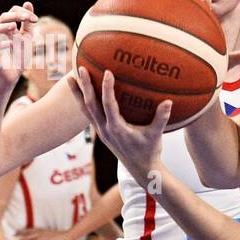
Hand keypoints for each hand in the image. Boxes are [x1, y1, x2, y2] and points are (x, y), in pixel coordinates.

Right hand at [0, 2, 38, 85]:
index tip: (36, 19)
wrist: (13, 75)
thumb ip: (27, 23)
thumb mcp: (27, 37)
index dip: (23, 12)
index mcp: (6, 27)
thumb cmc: (19, 55)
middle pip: (3, 18)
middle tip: (26, 18)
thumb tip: (28, 3)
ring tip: (14, 27)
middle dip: (15, 16)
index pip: (12, 12)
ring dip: (4, 27)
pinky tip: (9, 43)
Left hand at [11, 227, 73, 239]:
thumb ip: (42, 239)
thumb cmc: (60, 236)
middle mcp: (40, 234)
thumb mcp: (49, 235)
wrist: (69, 235)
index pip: (27, 231)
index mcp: (40, 231)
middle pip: (25, 239)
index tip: (14, 234)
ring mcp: (43, 238)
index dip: (20, 232)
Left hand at [72, 68, 166, 187]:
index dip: (107, 87)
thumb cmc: (150, 151)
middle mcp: (105, 129)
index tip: (107, 72)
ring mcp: (101, 132)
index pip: (108, 104)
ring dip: (78, 94)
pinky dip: (84, 103)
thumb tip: (169, 102)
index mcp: (117, 128)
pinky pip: (89, 115)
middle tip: (80, 69)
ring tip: (70, 79)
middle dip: (84, 86)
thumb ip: (162, 118)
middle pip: (90, 105)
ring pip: (85, 110)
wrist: (141, 170)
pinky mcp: (102, 133)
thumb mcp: (156, 134)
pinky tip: (83, 94)